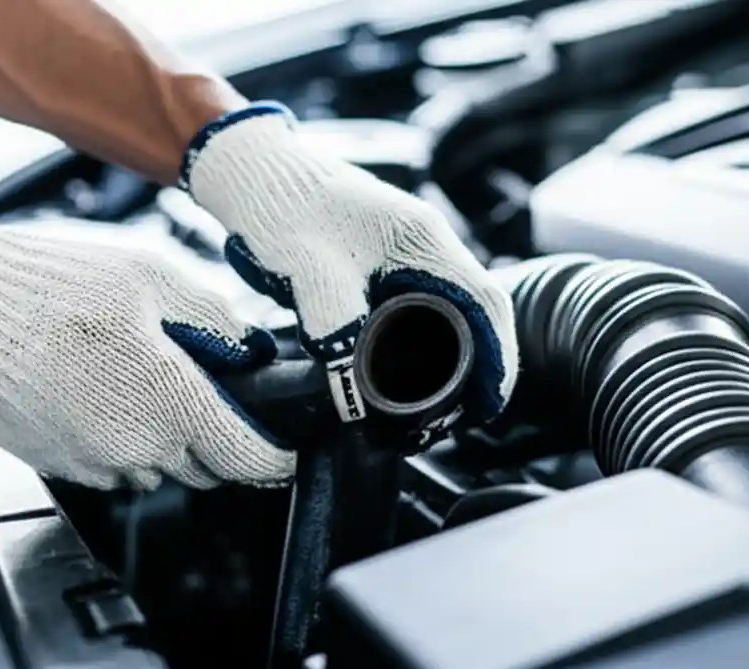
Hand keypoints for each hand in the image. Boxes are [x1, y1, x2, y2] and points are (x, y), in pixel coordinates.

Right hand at [0, 212, 295, 490]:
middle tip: (202, 392)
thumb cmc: (54, 289)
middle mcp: (140, 447)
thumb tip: (248, 347)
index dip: (273, 457)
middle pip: (206, 468)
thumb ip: (214, 319)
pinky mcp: (62, 465)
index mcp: (174, 404)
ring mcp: (97, 463)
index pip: (248, 458)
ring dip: (164, 441)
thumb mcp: (155, 280)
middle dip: (216, 439)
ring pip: (157, 470)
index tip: (280, 450)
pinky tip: (99, 394)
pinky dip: (119, 441)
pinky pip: (111, 467)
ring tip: (137, 382)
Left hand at [182, 103, 518, 423]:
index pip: (485, 302)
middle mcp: (424, 244)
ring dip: (451, 359)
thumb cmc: (280, 208)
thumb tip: (351, 395)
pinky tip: (403, 373)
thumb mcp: (310, 274)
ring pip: (448, 314)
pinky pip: (418, 310)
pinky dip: (420, 345)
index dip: (497, 358)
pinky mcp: (382, 264)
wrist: (250, 172)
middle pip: (475, 313)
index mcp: (422, 239)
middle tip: (464, 415)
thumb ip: (335, 332)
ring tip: (439, 404)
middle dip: (479, 367)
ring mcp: (405, 253)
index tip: (489, 404)